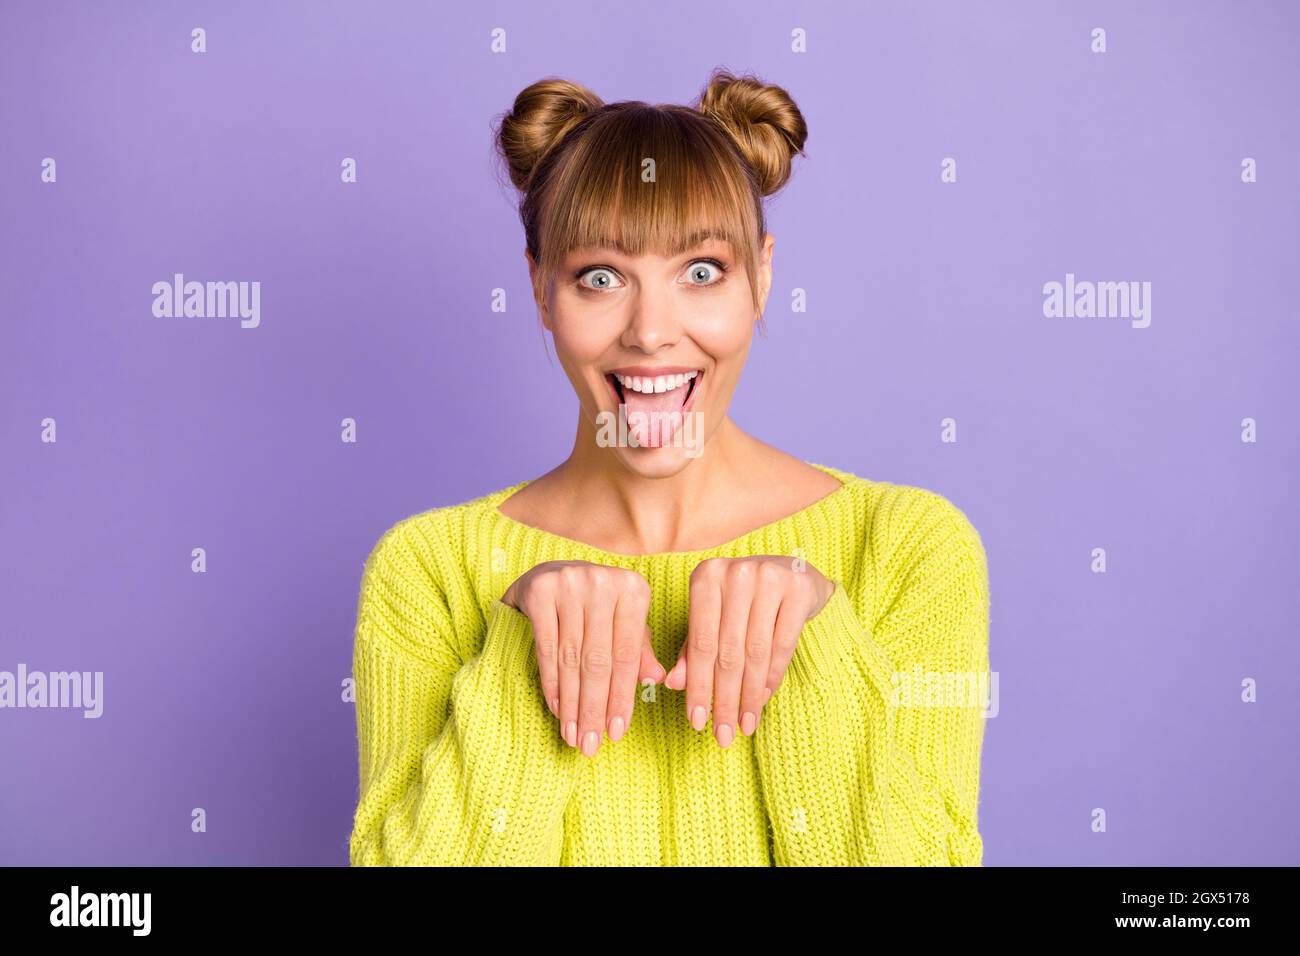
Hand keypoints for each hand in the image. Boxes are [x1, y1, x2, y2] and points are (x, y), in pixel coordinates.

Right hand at [502, 560, 666, 757]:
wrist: (550, 574)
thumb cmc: (596, 607)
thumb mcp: (623, 624)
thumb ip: (639, 651)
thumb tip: (657, 681)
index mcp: (633, 589)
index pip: (628, 655)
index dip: (622, 697)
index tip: (617, 733)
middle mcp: (603, 581)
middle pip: (599, 659)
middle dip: (595, 708)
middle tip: (591, 745)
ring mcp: (570, 582)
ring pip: (572, 658)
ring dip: (573, 703)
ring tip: (573, 736)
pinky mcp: (541, 590)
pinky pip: (547, 648)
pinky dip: (552, 683)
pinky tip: (558, 709)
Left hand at [664, 555, 834, 747]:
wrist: (790, 572)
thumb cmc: (741, 601)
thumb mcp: (712, 619)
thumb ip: (691, 650)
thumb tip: (673, 685)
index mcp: (706, 576)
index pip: (699, 644)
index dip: (697, 687)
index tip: (696, 723)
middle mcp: (735, 573)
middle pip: (728, 652)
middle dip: (724, 700)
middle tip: (722, 736)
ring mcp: (769, 577)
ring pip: (756, 652)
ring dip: (749, 696)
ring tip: (745, 725)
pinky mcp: (799, 588)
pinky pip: (783, 644)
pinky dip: (772, 676)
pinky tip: (764, 699)